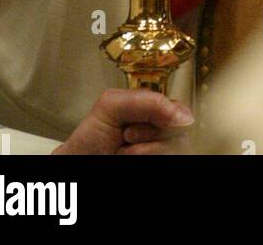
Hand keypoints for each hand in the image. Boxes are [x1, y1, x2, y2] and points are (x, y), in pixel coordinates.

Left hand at [51, 89, 191, 155]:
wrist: (79, 163)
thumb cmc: (91, 138)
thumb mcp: (112, 104)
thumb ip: (148, 100)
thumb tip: (182, 115)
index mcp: (153, 110)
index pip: (180, 108)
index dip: (170, 112)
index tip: (150, 118)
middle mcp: (160, 130)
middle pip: (183, 128)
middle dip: (153, 131)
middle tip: (128, 135)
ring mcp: (160, 148)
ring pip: (179, 146)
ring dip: (148, 148)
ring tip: (125, 149)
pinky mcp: (159, 159)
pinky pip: (171, 156)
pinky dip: (148, 156)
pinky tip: (130, 157)